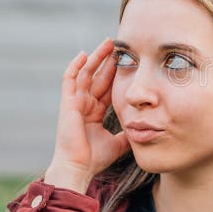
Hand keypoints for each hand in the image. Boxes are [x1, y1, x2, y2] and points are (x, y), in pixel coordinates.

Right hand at [46, 38, 129, 192]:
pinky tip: (83, 54)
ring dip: (96, 58)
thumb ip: (129, 134)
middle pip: (98, 77)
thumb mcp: (119, 142)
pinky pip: (69, 80)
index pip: (107, 87)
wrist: (79, 168)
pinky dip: (75, 66)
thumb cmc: (95, 158)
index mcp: (95, 112)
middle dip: (108, 61)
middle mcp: (85, 104)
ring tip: (107, 43)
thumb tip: (145, 130)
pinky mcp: (67, 103)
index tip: (127, 61)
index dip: (116, 74)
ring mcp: (75, 103)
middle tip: (118, 45)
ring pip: (86, 74)